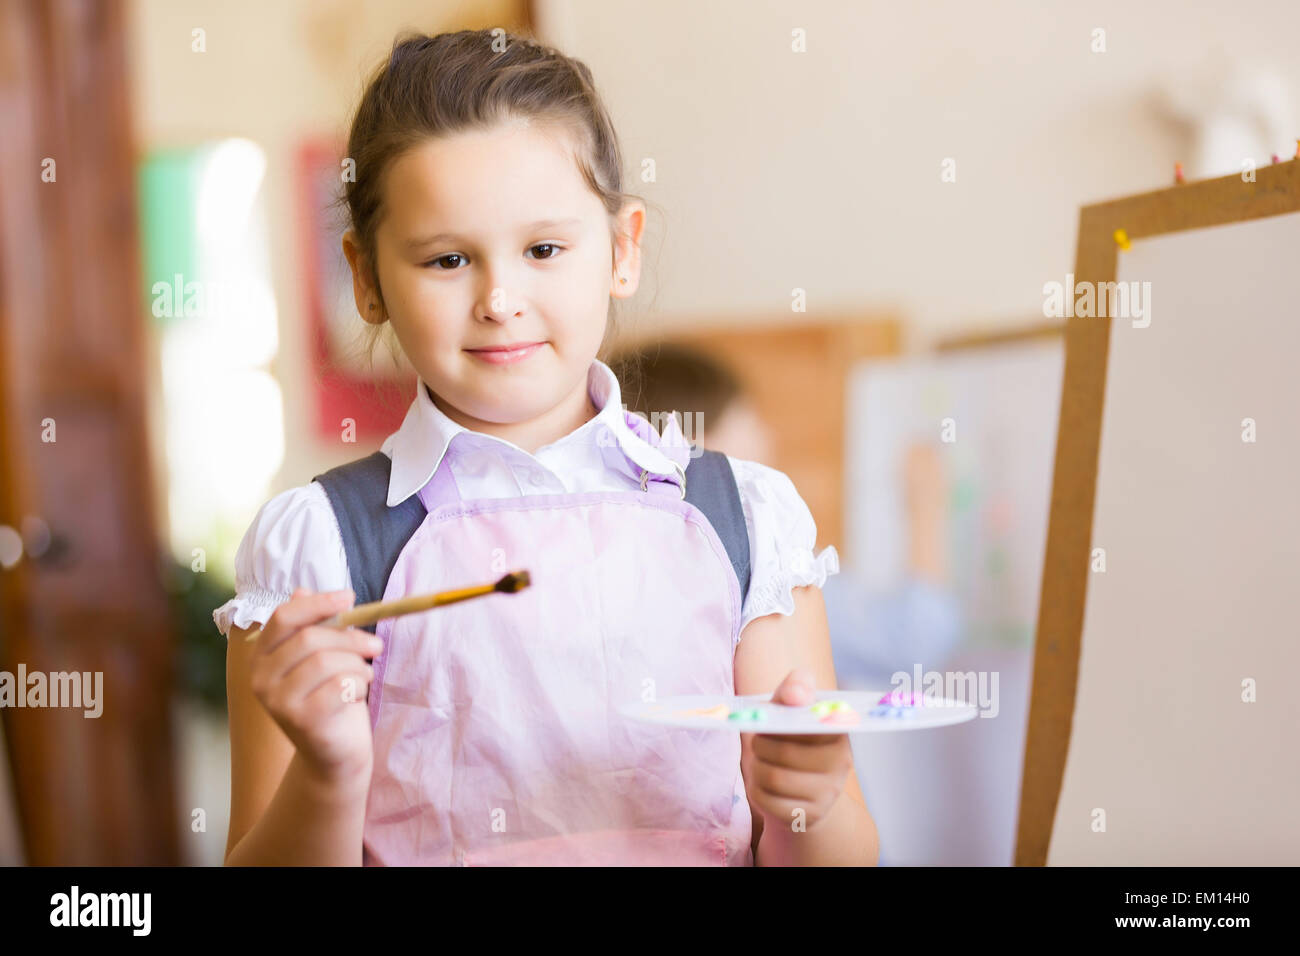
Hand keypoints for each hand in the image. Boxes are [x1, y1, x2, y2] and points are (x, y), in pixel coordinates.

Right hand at [247, 587, 379, 785]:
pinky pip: (340, 685)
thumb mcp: (321, 658)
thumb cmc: (330, 698)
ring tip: (363, 677)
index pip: (283, 617)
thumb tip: (302, 590)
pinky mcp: (301, 720)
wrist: (334, 754)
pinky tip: (357, 695)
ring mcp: (278, 702)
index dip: (318, 603)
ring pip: (327, 661)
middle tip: (376, 646)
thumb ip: (312, 626)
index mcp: (263, 656)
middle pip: (310, 638)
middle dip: (351, 637)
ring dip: (358, 665)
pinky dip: (358, 685)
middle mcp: (261, 679)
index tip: (350, 597)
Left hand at [742, 668, 853, 832]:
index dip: (782, 722)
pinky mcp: (810, 816)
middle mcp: (842, 761)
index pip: (811, 722)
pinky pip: (769, 802)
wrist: (804, 785)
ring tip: (759, 761)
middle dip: (761, 746)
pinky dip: (756, 789)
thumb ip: (795, 688)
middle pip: (786, 754)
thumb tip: (796, 694)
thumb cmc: (793, 736)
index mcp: (839, 729)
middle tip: (757, 742)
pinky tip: (763, 783)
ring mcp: (829, 792)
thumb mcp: (791, 706)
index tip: (770, 723)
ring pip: (775, 778)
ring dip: (756, 767)